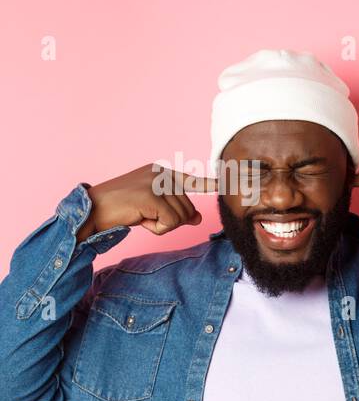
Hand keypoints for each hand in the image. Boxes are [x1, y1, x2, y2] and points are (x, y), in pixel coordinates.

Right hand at [77, 164, 216, 241]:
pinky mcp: (152, 195)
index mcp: (160, 172)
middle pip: (189, 208)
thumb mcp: (152, 208)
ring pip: (182, 216)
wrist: (91, 210)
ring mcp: (156, 183)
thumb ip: (176, 210)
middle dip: (172, 221)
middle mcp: (161, 173)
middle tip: (146, 216)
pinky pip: (172, 222)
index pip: (192, 181)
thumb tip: (198, 218)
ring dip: (163, 225)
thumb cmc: (120, 209)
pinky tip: (140, 220)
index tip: (225, 184)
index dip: (210, 185)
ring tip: (140, 216)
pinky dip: (158, 228)